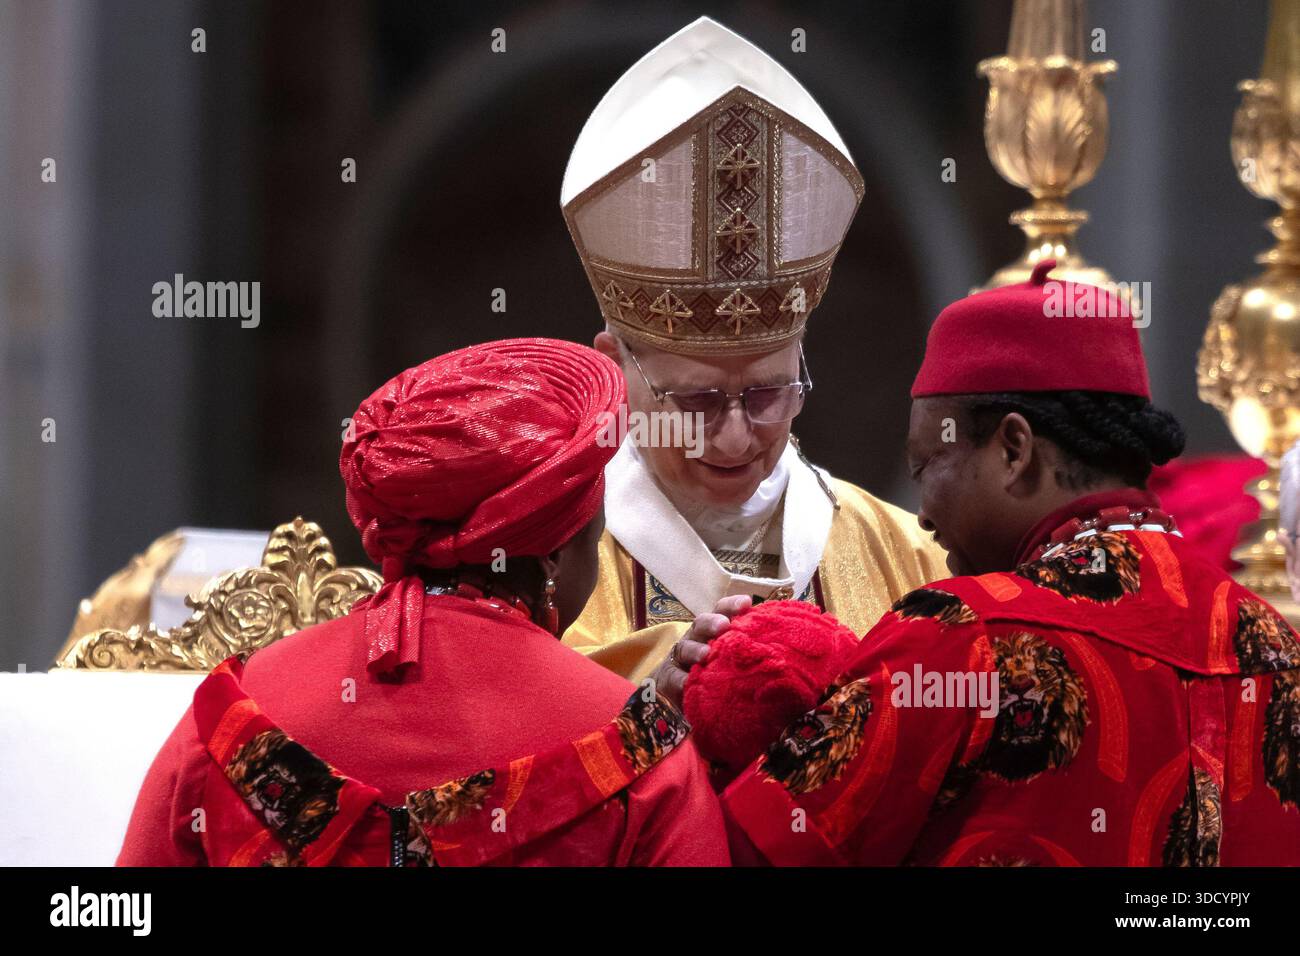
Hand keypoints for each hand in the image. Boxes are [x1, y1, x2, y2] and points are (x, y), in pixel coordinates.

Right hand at [648, 595, 752, 710]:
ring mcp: (681, 657)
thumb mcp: (734, 658)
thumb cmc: (719, 671)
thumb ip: (750, 650)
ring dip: (695, 650)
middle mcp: (697, 637)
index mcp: (714, 629)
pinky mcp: (669, 677)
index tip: (746, 603)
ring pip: (685, 648)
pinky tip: (688, 684)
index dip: (732, 605)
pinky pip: (674, 678)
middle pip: (702, 623)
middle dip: (712, 622)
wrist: (682, 691)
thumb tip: (783, 651)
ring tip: (705, 654)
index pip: (722, 610)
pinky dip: (681, 680)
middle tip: (723, 626)